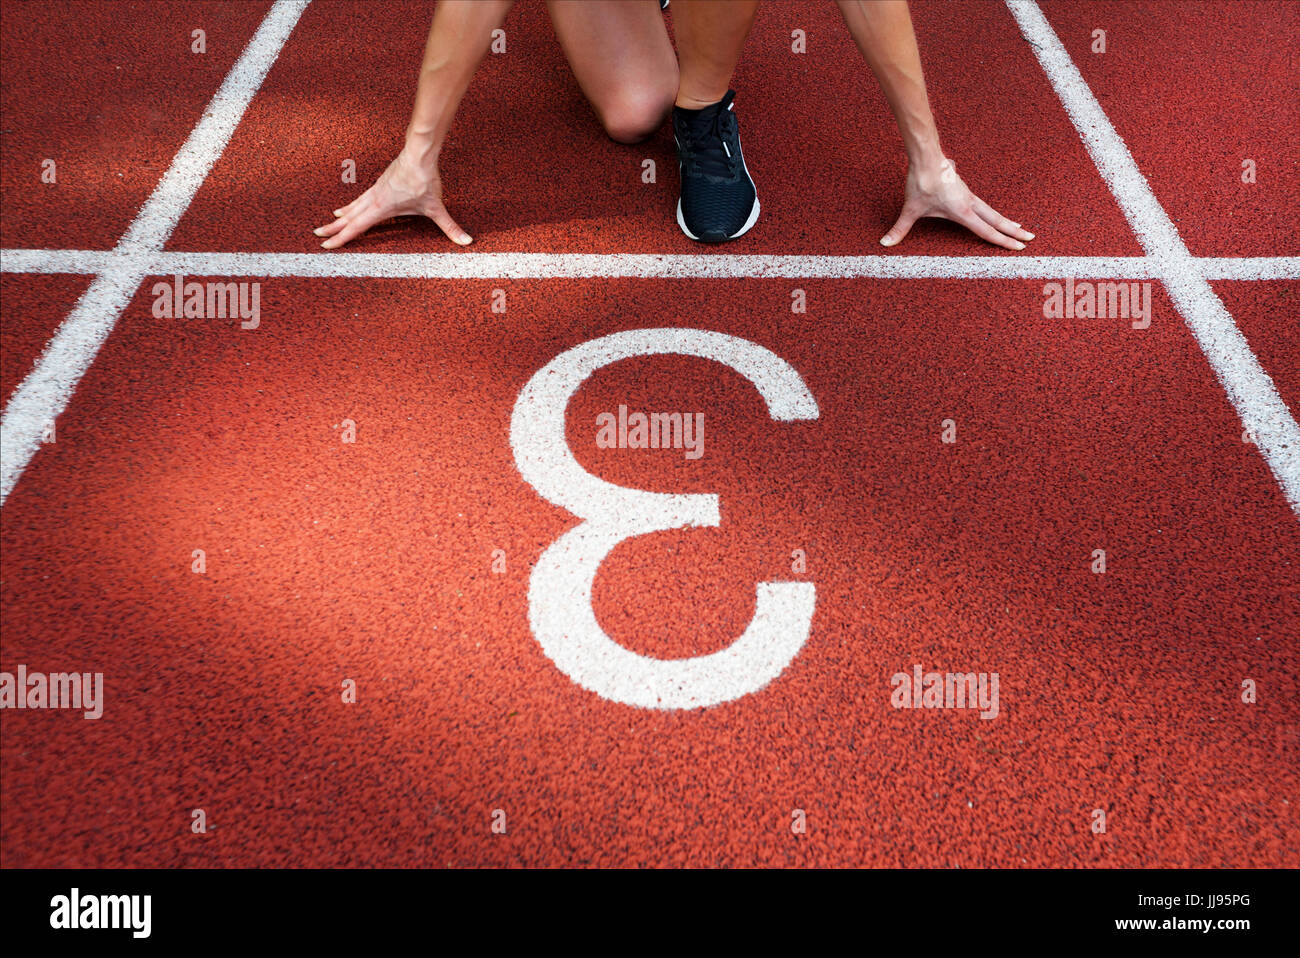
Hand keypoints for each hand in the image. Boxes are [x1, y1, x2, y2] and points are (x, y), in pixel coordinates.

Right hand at [314, 146, 471, 248]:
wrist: (419, 153)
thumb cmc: (424, 180)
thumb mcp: (436, 208)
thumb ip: (450, 227)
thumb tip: (467, 241)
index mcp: (381, 208)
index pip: (357, 227)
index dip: (341, 237)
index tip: (327, 246)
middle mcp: (374, 200)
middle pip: (349, 218)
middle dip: (333, 229)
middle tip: (317, 236)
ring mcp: (375, 191)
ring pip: (353, 208)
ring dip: (339, 217)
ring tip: (327, 224)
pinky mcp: (379, 184)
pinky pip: (360, 199)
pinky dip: (351, 206)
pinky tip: (346, 208)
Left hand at [880, 157, 1033, 250]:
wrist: (926, 157)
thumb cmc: (920, 182)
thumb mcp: (910, 209)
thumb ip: (899, 228)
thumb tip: (885, 242)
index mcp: (962, 211)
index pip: (986, 231)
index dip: (1002, 241)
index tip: (1018, 248)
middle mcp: (970, 204)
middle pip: (997, 220)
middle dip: (1013, 232)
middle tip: (1030, 239)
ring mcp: (969, 196)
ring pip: (992, 212)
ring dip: (1006, 221)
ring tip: (1019, 228)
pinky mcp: (964, 190)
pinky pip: (983, 205)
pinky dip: (993, 212)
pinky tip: (994, 215)